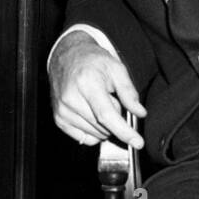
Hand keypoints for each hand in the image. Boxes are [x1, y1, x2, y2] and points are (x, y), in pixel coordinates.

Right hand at [48, 29, 145, 147]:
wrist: (67, 55)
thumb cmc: (92, 60)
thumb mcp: (116, 68)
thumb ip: (129, 92)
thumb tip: (139, 113)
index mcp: (87, 83)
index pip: (106, 115)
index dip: (124, 131)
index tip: (137, 142)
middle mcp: (71, 98)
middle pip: (103, 127)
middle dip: (115, 119)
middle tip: (112, 100)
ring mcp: (63, 110)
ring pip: (95, 135)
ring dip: (105, 125)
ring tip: (99, 103)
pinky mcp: (59, 119)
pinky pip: (84, 138)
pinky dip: (94, 132)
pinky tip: (92, 114)